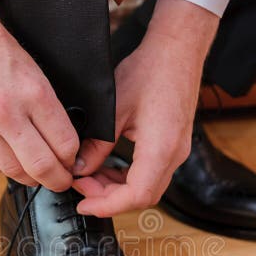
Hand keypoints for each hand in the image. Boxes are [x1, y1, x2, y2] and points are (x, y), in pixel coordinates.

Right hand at [0, 0, 78, 190]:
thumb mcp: (33, 71)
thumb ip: (46, 109)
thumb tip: (61, 145)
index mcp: (34, 93)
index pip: (65, 144)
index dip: (73, 159)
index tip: (72, 162)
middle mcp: (6, 113)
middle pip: (42, 167)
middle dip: (57, 180)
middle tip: (61, 180)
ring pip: (15, 171)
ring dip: (31, 177)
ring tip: (36, 172)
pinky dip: (5, 166)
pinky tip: (11, 159)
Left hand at [72, 0, 218, 216]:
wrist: (177, 50)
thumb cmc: (150, 71)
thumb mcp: (113, 108)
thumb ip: (96, 145)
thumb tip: (79, 169)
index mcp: (161, 149)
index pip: (135, 196)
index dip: (106, 206)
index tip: (82, 204)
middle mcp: (174, 155)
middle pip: (142, 197)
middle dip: (109, 198)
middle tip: (80, 185)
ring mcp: (177, 151)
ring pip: (147, 188)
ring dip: (117, 189)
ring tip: (89, 176)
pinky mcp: (174, 145)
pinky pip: (151, 173)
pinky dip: (128, 177)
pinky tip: (107, 166)